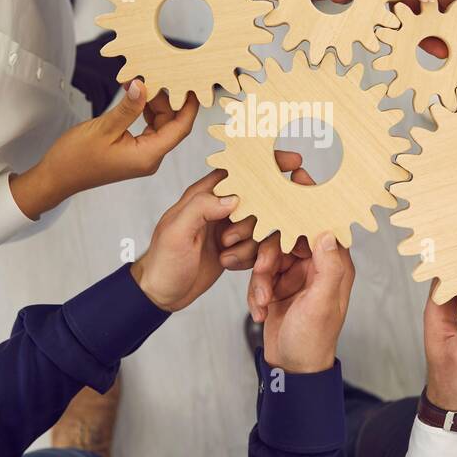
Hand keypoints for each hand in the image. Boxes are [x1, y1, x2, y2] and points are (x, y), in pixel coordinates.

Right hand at [9, 79, 197, 218]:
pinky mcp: (133, 151)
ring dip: (152, 103)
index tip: (193, 83)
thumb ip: (128, 107)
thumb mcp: (103, 128)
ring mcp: (142, 155)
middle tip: (154, 74)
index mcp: (148, 156)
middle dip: (165, 98)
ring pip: (159, 123)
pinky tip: (132, 95)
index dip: (190, 105)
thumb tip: (144, 85)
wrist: (56, 177)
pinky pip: (146, 127)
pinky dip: (143, 110)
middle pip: (171, 123)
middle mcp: (150, 157)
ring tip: (137, 83)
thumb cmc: (75, 158)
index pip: (180, 128)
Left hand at [129, 166, 266, 311]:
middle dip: (255, 223)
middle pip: (260, 202)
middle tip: (227, 241)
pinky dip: (249, 259)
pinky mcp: (237, 248)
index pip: (240, 170)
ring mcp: (231, 228)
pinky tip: (227, 263)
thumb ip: (201, 208)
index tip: (294, 162)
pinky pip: (259, 248)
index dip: (267, 164)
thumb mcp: (175, 232)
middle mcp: (220, 208)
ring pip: (262, 228)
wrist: (162, 294)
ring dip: (248, 246)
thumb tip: (234, 197)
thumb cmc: (162, 262)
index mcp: (205, 194)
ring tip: (223, 256)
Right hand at [246, 164, 353, 372]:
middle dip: (268, 254)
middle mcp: (316, 263)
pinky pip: (259, 273)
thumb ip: (327, 267)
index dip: (303, 206)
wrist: (291, 368)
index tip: (288, 185)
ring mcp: (296, 273)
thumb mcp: (321, 302)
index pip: (320, 223)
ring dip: (260, 277)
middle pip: (286, 235)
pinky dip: (255, 291)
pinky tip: (258, 309)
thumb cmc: (312, 340)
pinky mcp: (277, 283)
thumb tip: (326, 230)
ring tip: (262, 299)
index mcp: (334, 263)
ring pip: (268, 253)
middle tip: (262, 269)